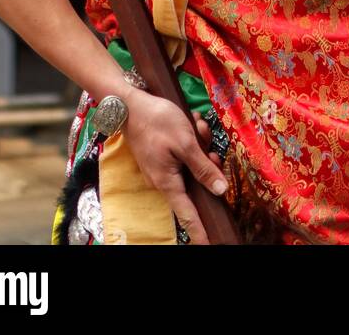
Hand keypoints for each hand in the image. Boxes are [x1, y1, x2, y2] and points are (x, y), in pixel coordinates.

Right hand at [123, 91, 227, 244]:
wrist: (127, 104)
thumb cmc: (157, 121)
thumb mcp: (185, 142)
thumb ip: (203, 167)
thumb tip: (220, 190)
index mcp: (168, 182)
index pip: (188, 214)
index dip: (200, 231)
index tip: (210, 245)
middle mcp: (163, 180)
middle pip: (196, 182)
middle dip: (207, 162)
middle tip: (206, 141)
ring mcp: (161, 168)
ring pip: (191, 165)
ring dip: (199, 146)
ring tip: (195, 124)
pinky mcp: (160, 156)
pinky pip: (182, 155)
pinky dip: (190, 140)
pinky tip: (190, 122)